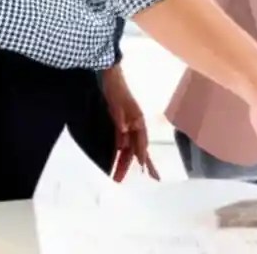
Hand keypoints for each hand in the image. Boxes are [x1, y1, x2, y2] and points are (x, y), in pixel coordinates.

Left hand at [101, 66, 158, 182]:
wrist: (110, 76)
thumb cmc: (116, 89)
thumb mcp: (118, 103)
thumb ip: (121, 117)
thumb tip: (124, 131)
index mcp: (138, 121)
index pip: (141, 144)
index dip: (143, 158)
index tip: (146, 172)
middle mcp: (135, 125)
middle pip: (134, 149)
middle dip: (129, 166)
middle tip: (120, 180)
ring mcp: (127, 125)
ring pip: (127, 148)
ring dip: (123, 162)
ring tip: (116, 177)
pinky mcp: (119, 124)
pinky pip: (121, 143)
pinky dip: (119, 153)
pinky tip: (115, 160)